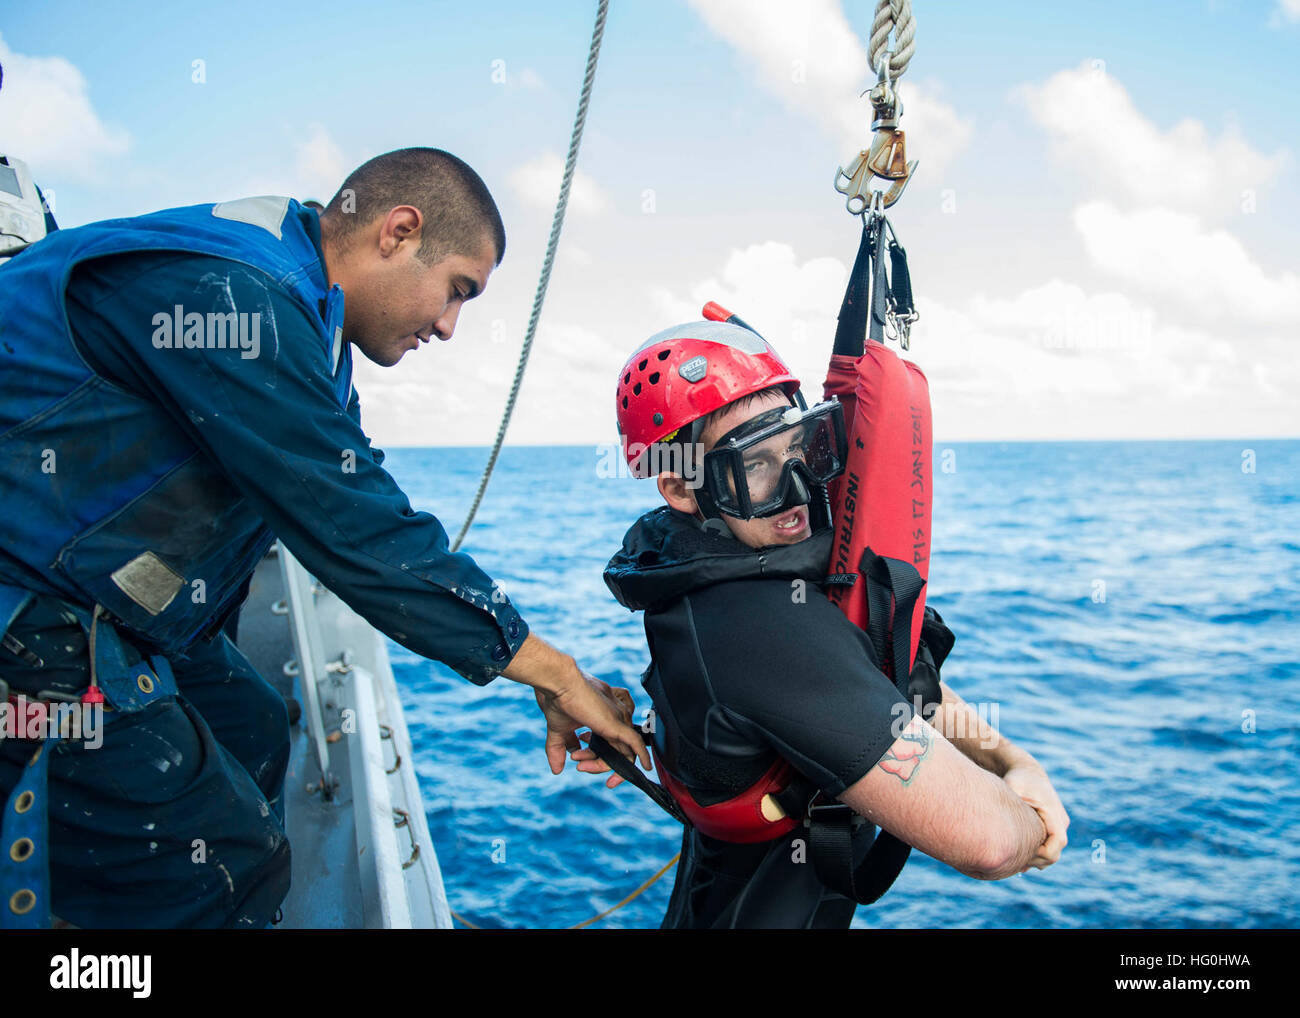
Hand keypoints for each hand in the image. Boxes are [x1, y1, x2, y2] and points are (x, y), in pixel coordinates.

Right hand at [501, 633, 649, 777]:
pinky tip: (646, 767)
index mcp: (603, 718)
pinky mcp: (618, 723)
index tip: (575, 759)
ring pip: (622, 752)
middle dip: (597, 763)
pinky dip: (642, 757)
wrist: (560, 684)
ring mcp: (618, 719)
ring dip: (601, 765)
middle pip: (616, 750)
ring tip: (581, 765)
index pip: (608, 745)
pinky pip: (636, 744)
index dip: (594, 759)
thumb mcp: (558, 731)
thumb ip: (559, 749)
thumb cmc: (558, 701)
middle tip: (579, 766)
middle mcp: (615, 717)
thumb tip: (558, 769)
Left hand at [1002, 761, 1068, 869]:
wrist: (1027, 772)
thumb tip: (1004, 822)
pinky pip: (1048, 847)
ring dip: (1035, 858)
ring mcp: (1058, 825)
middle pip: (1055, 853)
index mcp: (1054, 813)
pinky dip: (1035, 853)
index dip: (1042, 853)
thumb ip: (1011, 803)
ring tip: (1013, 856)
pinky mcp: (1053, 827)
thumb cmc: (1018, 778)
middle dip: (1035, 859)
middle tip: (1012, 859)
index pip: (1057, 843)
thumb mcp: (1012, 786)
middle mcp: (1061, 821)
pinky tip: (1017, 852)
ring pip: (1052, 853)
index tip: (1020, 851)